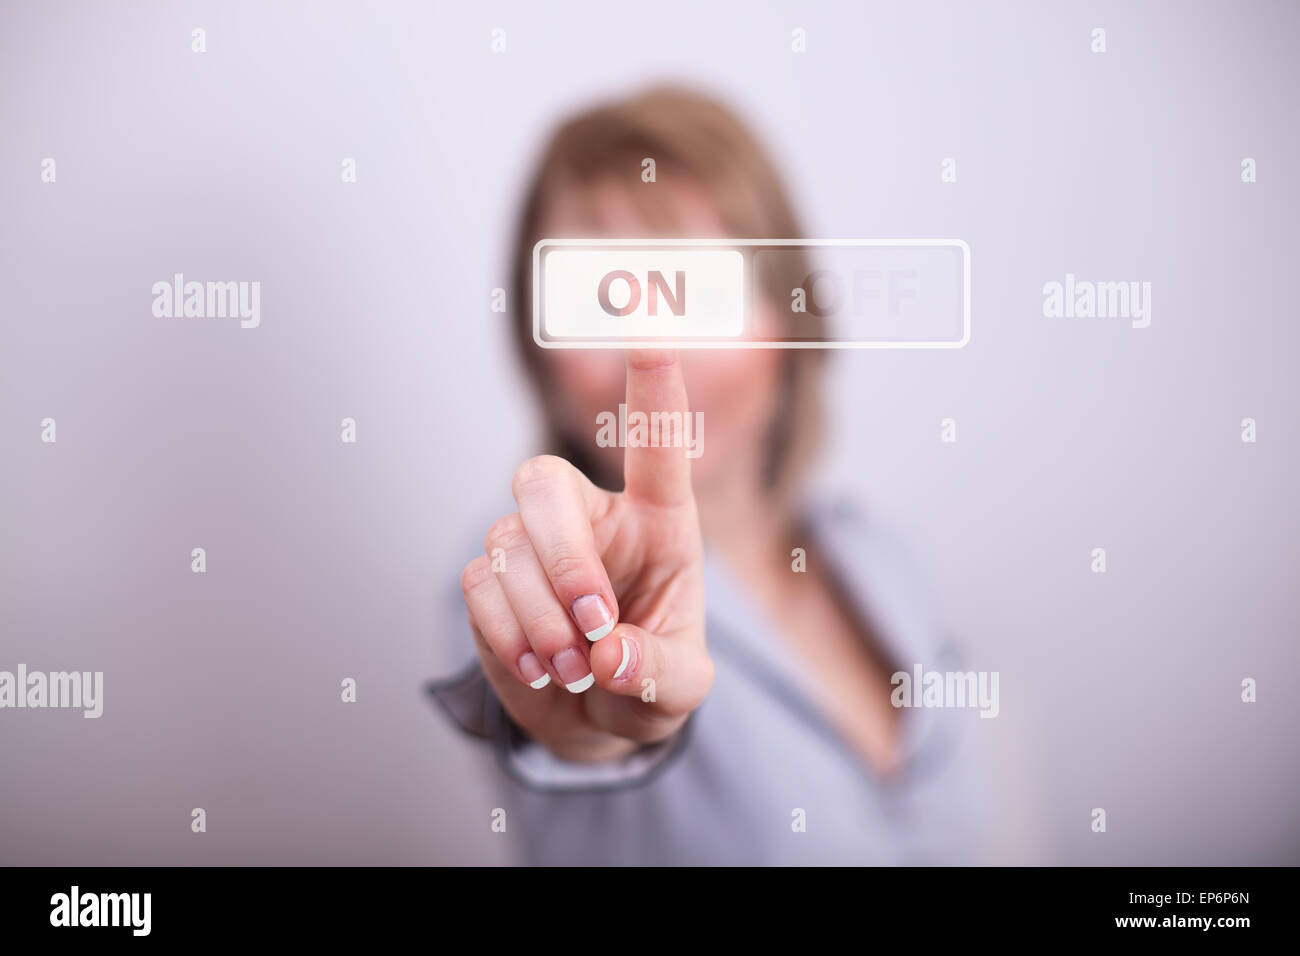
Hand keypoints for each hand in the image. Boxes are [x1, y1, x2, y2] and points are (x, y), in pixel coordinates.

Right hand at [459, 350, 711, 762]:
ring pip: (506, 547)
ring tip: (574, 669)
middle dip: (563, 560)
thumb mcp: (677, 688)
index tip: (647, 316)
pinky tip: (537, 665)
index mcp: (658, 523)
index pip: (655, 445)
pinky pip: (478, 586)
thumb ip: (658, 672)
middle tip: (594, 629)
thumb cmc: (648, 682)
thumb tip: (607, 654)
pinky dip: (508, 635)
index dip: (652, 383)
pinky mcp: (489, 579)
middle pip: (542, 481)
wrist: (591, 719)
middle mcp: (591, 516)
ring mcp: (532, 543)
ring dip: (542, 622)